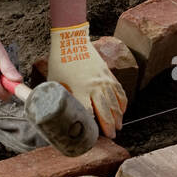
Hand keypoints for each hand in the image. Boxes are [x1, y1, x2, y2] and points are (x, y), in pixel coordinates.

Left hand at [46, 22, 127, 137]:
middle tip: (111, 137)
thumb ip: (58, 98)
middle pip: (105, 111)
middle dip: (109, 127)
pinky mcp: (108, 74)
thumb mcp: (54, 81)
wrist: (72, 40)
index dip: (91, 126)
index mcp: (79, 89)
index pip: (88, 114)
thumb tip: (55, 112)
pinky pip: (119, 91)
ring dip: (118, 117)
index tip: (91, 135)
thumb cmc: (60, 61)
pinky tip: (122, 110)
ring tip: (118, 128)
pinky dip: (122, 102)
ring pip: (115, 103)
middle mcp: (94, 86)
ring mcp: (104, 80)